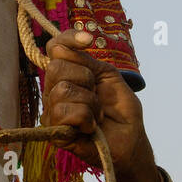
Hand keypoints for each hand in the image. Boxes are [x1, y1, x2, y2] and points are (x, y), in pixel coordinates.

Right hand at [40, 30, 162, 181]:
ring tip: (97, 115)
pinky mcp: (53, 130)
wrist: (130, 142)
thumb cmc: (121, 112)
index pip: (55, 47)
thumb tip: (65, 47)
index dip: (68, 39)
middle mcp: (55, 89)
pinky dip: (85, 118)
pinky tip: (91, 127)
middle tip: (97, 95)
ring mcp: (52, 110)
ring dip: (89, 103)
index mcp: (69, 73)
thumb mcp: (109, 77)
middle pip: (56, 66)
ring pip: (61, 90)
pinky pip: (62, 112)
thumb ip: (88, 61)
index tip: (88, 40)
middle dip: (85, 78)